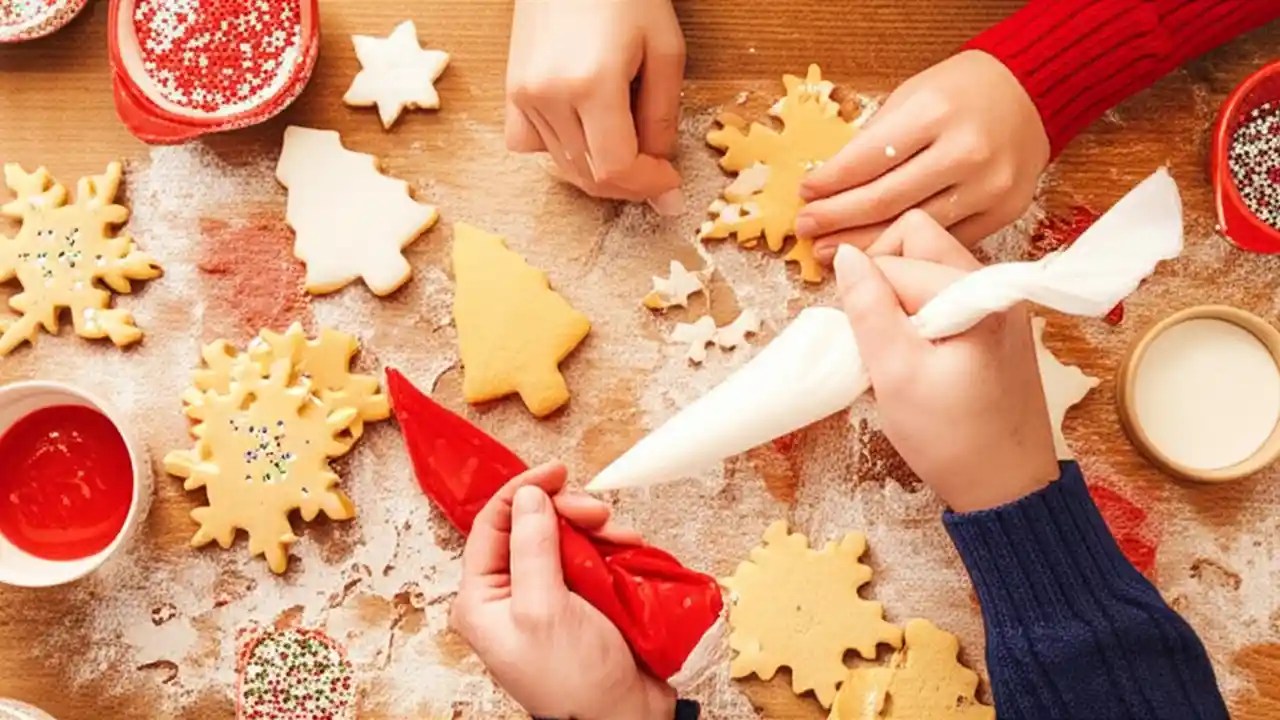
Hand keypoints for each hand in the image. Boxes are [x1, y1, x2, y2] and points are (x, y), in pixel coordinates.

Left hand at [450, 462, 675, 719]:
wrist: (624, 719)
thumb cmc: (574, 680)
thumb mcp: (544, 609)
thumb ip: (532, 548)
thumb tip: (527, 496)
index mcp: (482, 599)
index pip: (491, 526)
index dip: (521, 492)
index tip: (555, 472)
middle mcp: (510, 593)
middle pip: (532, 525)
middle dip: (567, 513)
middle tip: (598, 515)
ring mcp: (547, 594)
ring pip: (566, 535)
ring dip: (595, 528)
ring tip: (621, 538)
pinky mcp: (581, 598)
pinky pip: (592, 554)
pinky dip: (611, 546)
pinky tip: (629, 549)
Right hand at [506, 0, 685, 210]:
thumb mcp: (665, 48)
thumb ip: (662, 115)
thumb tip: (660, 164)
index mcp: (592, 84)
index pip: (617, 166)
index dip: (647, 184)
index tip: (668, 182)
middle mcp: (550, 95)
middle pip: (589, 174)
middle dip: (627, 184)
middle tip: (653, 175)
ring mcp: (524, 94)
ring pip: (563, 165)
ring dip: (598, 170)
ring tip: (625, 150)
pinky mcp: (511, 89)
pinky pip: (528, 144)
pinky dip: (558, 151)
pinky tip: (581, 132)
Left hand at [797, 50, 1048, 261]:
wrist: (1031, 93)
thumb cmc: (961, 93)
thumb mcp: (911, 97)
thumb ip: (873, 140)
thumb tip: (828, 184)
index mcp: (935, 112)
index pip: (867, 159)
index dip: (829, 182)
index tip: (804, 194)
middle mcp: (965, 151)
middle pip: (885, 200)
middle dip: (837, 218)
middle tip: (807, 229)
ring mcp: (989, 186)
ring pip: (912, 229)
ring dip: (864, 244)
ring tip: (830, 251)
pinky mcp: (1004, 212)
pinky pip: (944, 241)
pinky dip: (907, 251)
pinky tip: (877, 255)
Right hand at [834, 211, 1058, 511]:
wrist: (1007, 487)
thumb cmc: (950, 438)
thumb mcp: (894, 374)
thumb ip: (868, 307)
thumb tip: (844, 255)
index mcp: (974, 292)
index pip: (893, 260)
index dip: (863, 295)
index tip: (862, 343)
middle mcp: (993, 285)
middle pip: (917, 241)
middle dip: (883, 278)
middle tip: (877, 335)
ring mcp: (998, 302)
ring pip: (929, 264)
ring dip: (900, 297)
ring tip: (898, 351)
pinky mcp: (996, 322)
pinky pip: (945, 291)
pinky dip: (920, 313)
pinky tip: (918, 355)